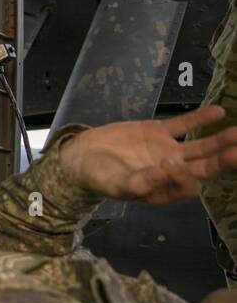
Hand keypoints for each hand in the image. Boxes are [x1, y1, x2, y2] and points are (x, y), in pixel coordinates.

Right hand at [60, 106, 236, 204]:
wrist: (81, 157)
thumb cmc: (98, 177)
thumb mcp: (117, 184)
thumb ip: (142, 181)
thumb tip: (168, 169)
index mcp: (164, 190)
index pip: (187, 185)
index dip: (184, 175)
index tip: (168, 162)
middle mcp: (171, 172)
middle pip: (204, 167)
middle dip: (223, 161)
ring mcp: (167, 150)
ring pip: (200, 147)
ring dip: (219, 141)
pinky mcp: (159, 132)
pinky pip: (183, 125)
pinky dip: (200, 119)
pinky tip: (218, 112)